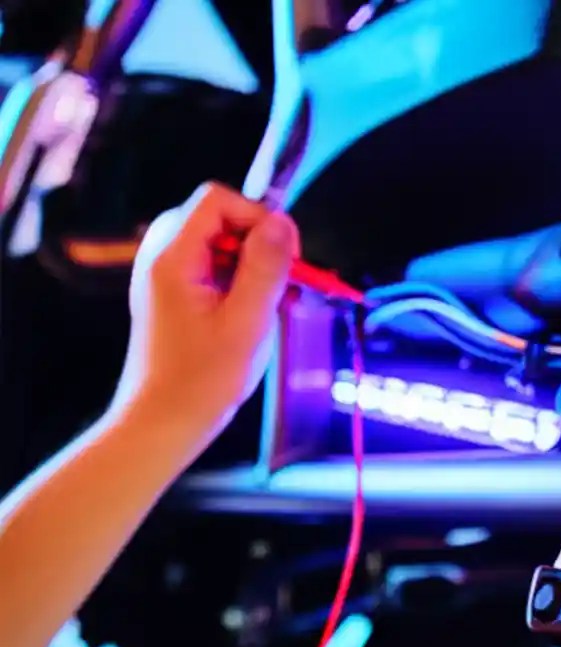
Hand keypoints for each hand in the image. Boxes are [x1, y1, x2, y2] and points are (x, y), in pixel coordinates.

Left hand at [113, 182, 298, 436]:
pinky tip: (259, 313)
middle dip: (261, 243)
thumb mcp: (247, 321)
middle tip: (287, 281)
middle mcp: (164, 257)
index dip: (258, 217)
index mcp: (174, 257)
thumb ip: (266, 267)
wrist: (163, 422)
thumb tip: (283, 221)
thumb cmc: (202, 380)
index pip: (218, 200)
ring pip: (223, 243)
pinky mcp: (176, 294)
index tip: (286, 255)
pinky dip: (243, 281)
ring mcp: (167, 276)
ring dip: (256, 266)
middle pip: (220, 218)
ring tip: (277, 304)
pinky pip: (215, 267)